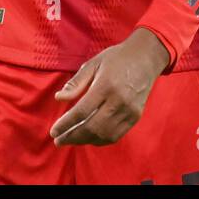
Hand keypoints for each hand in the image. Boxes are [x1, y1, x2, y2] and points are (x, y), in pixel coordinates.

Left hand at [49, 28, 171, 146]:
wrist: (145, 58)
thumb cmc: (116, 59)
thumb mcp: (92, 64)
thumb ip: (76, 83)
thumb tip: (59, 98)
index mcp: (105, 85)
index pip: (81, 111)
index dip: (65, 124)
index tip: (53, 131)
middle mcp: (118, 101)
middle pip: (92, 127)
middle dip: (72, 137)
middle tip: (58, 140)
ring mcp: (129, 111)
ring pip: (103, 135)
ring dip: (85, 141)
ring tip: (71, 139)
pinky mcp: (135, 116)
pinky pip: (115, 135)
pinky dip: (100, 140)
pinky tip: (89, 138)